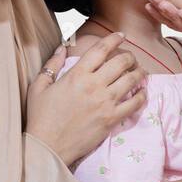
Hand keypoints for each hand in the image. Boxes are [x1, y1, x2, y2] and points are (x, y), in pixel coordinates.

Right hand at [26, 32, 146, 165]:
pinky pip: (135, 103)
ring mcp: (105, 102)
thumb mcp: (39, 87)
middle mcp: (94, 85)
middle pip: (122, 62)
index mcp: (76, 75)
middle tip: (131, 58)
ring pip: (132, 79)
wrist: (48, 146)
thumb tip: (62, 48)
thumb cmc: (40, 117)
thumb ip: (52, 65)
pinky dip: (142, 95)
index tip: (121, 36)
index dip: (114, 39)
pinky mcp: (112, 119)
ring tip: (140, 72)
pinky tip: (142, 92)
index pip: (101, 49)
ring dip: (139, 72)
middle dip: (130, 56)